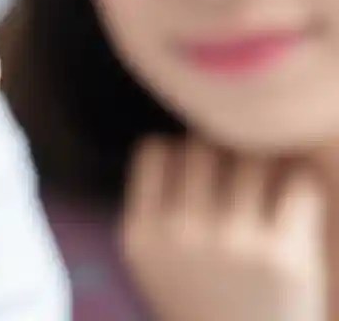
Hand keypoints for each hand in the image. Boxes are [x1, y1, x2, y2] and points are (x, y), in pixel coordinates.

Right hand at [121, 139, 326, 320]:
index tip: (203, 176)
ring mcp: (230, 244)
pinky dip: (301, 188)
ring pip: (252, 160)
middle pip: (202, 147)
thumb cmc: (204, 305)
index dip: (181, 155)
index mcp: (141, 235)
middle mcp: (179, 235)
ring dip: (266, 167)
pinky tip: (298, 204)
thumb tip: (187, 139)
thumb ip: (157, 208)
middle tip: (243, 177)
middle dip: (223, 155)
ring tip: (273, 189)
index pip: (155, 150)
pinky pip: (298, 186)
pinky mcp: (283, 257)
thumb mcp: (155, 264)